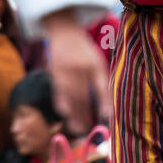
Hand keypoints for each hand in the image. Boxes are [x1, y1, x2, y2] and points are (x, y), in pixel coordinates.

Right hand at [42, 10, 111, 133]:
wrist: (64, 32)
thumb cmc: (83, 51)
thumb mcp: (96, 61)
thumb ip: (100, 80)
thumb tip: (105, 105)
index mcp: (94, 64)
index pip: (101, 86)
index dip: (104, 102)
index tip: (107, 117)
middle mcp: (80, 68)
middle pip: (83, 95)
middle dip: (86, 114)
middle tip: (88, 130)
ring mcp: (66, 70)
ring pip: (70, 96)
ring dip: (74, 113)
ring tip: (78, 128)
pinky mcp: (54, 72)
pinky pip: (57, 91)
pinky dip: (61, 103)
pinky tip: (64, 113)